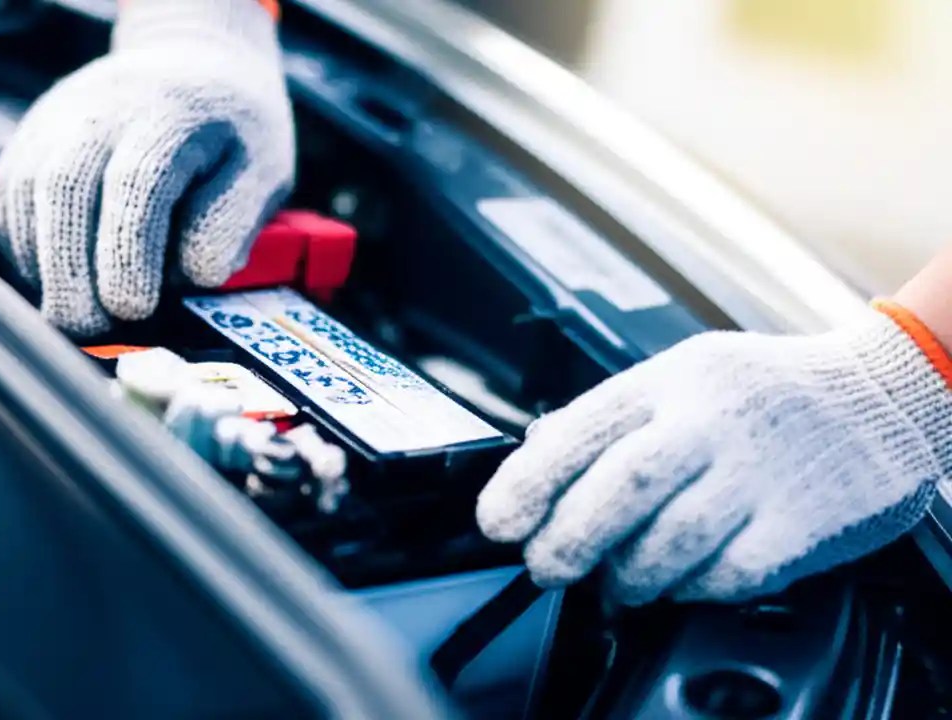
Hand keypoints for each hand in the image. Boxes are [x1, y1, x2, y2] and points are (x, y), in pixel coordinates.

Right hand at [0, 0, 293, 335]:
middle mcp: (100, 111)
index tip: (133, 307)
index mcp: (169, 115)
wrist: (190, 64)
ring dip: (44, 265)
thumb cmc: (232, 131)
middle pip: (64, 187)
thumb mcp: (263, 168)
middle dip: (71, 269)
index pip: (136, 181)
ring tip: (76, 317)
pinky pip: (9, 204)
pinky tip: (59, 282)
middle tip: (91, 329)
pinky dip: (27, 252)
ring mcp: (54, 124)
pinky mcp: (27, 146)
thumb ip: (234, 220)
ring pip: (24, 196)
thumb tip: (196, 273)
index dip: (127, 248)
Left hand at [477, 309, 951, 603]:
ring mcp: (760, 470)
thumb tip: (534, 456)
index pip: (582, 429)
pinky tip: (681, 586)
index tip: (498, 522)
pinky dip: (693, 589)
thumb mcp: (683, 375)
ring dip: (628, 575)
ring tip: (615, 586)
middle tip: (547, 567)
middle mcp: (713, 420)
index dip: (528, 482)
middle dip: (570, 538)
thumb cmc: (764, 392)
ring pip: (673, 538)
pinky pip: (734, 572)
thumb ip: (613, 416)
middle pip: (623, 485)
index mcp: (671, 379)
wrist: (883, 389)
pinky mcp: (805, 518)